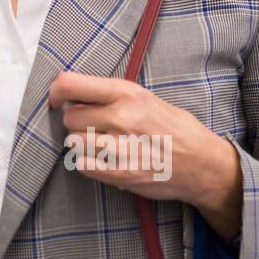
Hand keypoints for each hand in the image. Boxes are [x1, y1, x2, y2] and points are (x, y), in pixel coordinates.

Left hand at [48, 71, 241, 238]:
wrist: (202, 164)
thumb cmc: (175, 128)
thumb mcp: (147, 98)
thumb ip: (112, 94)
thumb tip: (73, 93)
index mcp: (127, 93)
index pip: (71, 85)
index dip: (56, 92)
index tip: (56, 100)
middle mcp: (121, 117)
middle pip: (70, 117)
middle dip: (77, 121)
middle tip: (95, 126)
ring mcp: (120, 147)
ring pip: (73, 142)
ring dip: (82, 143)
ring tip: (103, 144)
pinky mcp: (120, 173)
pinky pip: (81, 165)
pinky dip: (88, 163)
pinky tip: (104, 160)